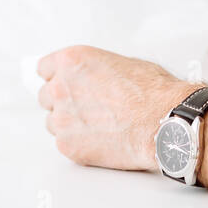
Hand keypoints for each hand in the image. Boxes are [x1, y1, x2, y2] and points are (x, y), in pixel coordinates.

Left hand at [37, 45, 193, 170]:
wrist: (163, 122)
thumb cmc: (152, 92)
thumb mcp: (122, 63)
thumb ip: (95, 70)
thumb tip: (94, 78)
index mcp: (72, 62)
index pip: (44, 67)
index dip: (57, 76)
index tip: (62, 81)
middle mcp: (60, 88)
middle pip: (45, 95)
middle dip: (63, 100)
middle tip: (86, 105)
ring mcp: (61, 119)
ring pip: (53, 121)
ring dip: (69, 123)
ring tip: (98, 124)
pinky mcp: (67, 145)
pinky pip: (64, 142)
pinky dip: (79, 142)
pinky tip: (101, 138)